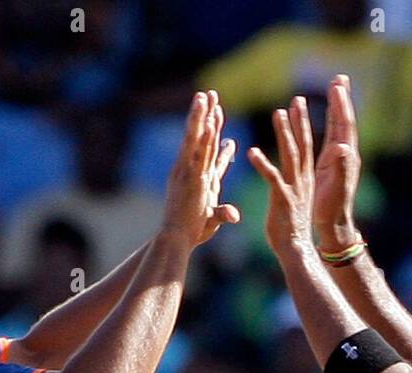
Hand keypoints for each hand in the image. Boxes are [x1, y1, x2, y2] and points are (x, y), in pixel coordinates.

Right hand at [162, 90, 239, 247]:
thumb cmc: (192, 232)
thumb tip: (235, 213)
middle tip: (210, 94)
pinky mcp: (190, 177)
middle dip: (205, 114)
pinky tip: (209, 122)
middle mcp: (191, 169)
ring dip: (201, 117)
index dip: (213, 130)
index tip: (217, 113)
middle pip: (200, 137)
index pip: (207, 149)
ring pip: (196, 138)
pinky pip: (198, 153)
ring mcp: (189, 171)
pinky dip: (204, 137)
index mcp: (198, 177)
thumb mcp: (213, 217)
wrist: (176, 239)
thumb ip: (224, 211)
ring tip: (205, 96)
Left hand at [246, 96, 315, 256]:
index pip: (305, 146)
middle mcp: (303, 180)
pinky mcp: (282, 199)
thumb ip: (290, 183)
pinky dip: (262, 164)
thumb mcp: (292, 200)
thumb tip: (288, 173)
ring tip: (278, 114)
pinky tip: (251, 151)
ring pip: (290, 156)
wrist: (295, 249)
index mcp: (304, 178)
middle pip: (302, 145)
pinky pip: (272, 178)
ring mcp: (294, 189)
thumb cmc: (289, 228)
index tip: (298, 106)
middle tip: (296, 100)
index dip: (302, 125)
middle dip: (299, 121)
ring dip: (284, 134)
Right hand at [314, 74, 361, 250]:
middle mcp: (343, 153)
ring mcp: (336, 158)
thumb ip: (340, 166)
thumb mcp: (336, 188)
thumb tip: (342, 146)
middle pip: (342, 120)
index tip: (337, 86)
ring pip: (334, 127)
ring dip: (333, 107)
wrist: (333, 224)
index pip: (344, 125)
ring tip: (330, 90)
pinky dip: (324, 124)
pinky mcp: (328, 165)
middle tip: (339, 78)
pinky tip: (319, 118)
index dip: (341, 105)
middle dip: (340, 99)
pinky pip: (326, 138)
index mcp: (345, 156)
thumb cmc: (333, 209)